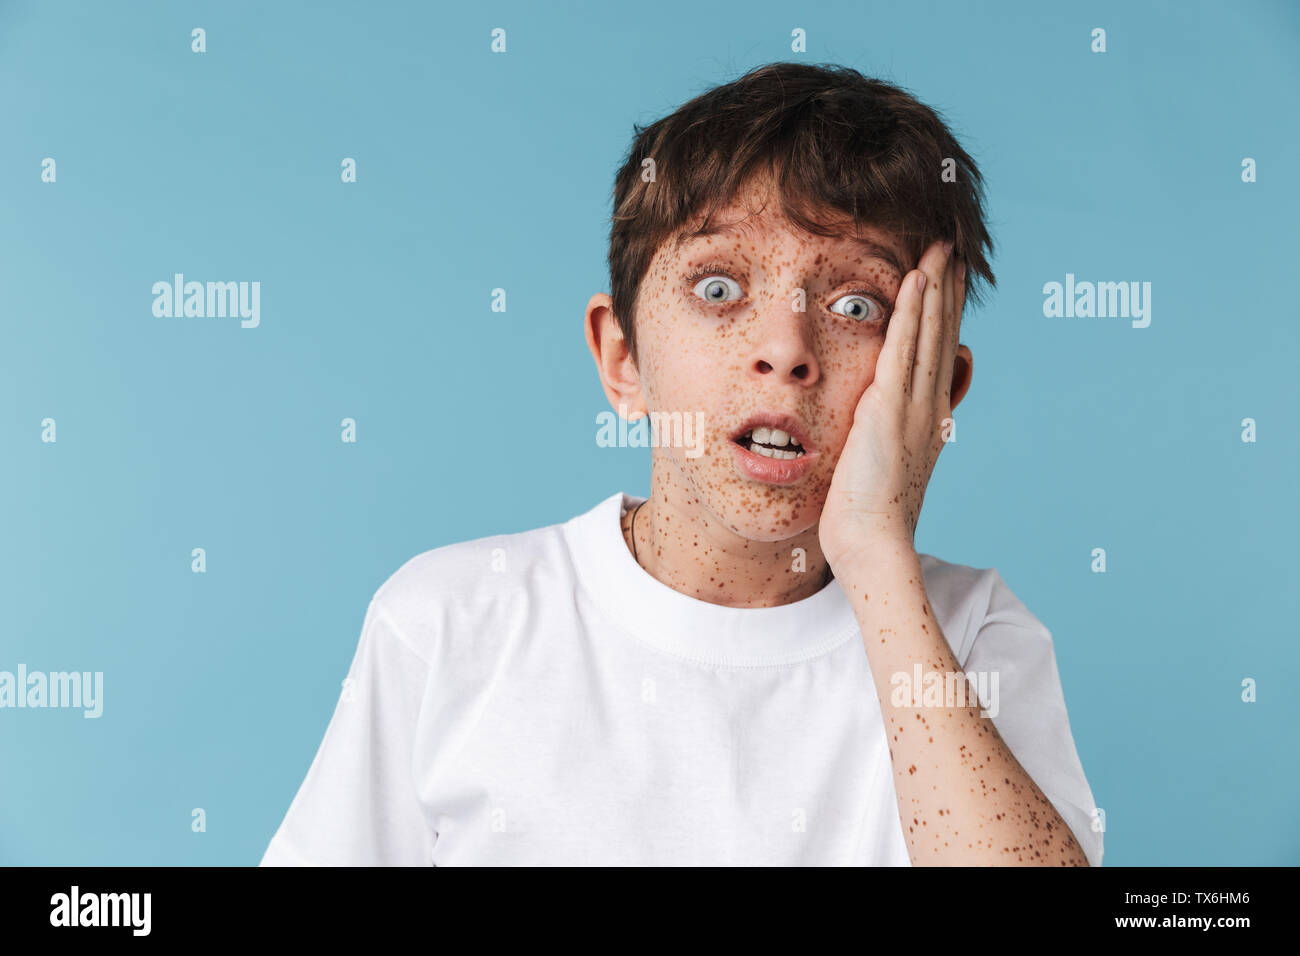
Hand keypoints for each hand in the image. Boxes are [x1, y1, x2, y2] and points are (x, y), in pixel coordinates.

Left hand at [819, 239, 966, 565]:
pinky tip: (915, 278)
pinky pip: (901, 349)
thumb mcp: (888, 468)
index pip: (939, 353)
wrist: (871, 544)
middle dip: (948, 288)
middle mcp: (928, 407)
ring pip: (927, 333)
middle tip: (954, 247)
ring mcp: (913, 407)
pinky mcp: (889, 410)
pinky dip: (911, 312)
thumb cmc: (868, 516)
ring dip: (935, 286)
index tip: (951, 278)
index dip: (946, 313)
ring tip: (941, 247)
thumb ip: (896, 434)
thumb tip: (904, 414)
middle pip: (942, 334)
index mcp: (927, 419)